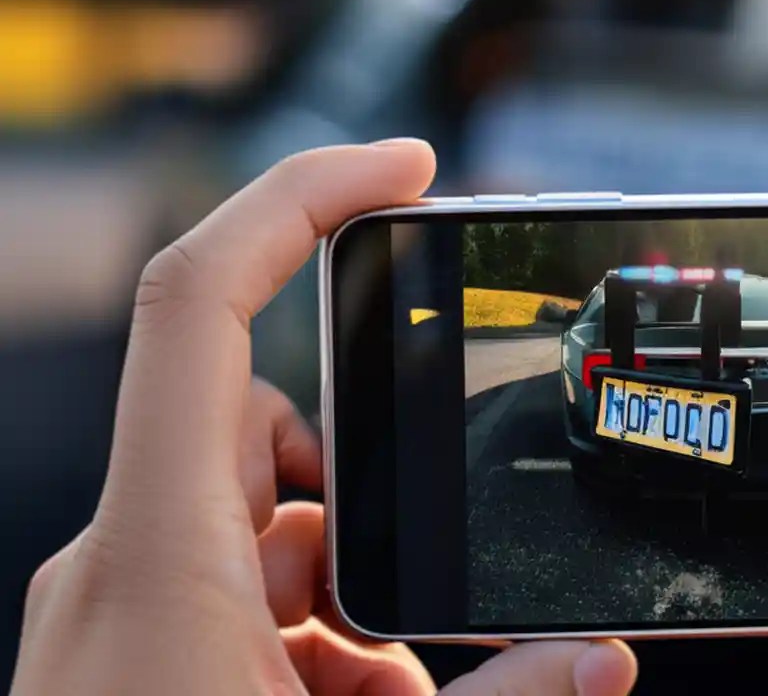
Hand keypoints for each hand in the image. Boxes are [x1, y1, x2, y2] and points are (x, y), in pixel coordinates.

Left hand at [11, 140, 637, 694]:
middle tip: (427, 612)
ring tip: (397, 695)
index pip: (204, 301)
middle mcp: (125, 560)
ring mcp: (123, 608)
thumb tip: (602, 662)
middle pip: (273, 437)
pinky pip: (241, 590)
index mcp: (160, 554)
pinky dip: (316, 633)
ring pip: (268, 527)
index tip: (401, 166)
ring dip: (354, 592)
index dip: (300, 198)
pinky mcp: (134, 652)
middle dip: (378, 502)